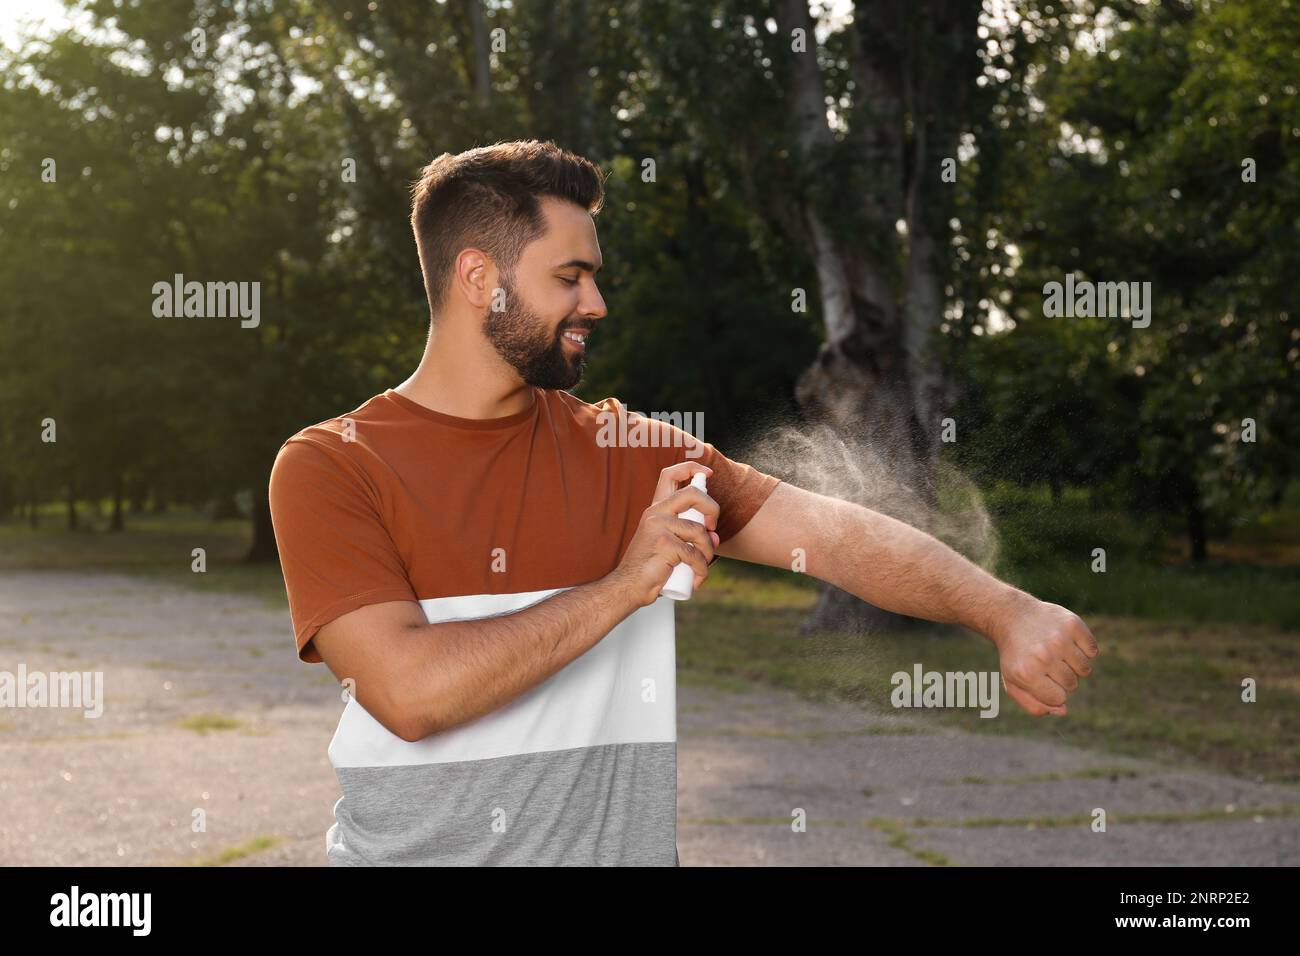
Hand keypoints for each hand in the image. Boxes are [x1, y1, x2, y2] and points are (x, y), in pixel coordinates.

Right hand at [608, 461, 720, 607]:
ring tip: (701, 567)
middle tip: (712, 529)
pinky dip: (701, 569)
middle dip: (712, 508)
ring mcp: (658, 527)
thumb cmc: (651, 567)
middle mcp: (655, 513)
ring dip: (708, 552)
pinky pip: (694, 554)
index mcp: (656, 509)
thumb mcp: (670, 543)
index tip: (707, 473)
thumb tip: (715, 536)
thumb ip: (690, 536)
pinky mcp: (664, 544)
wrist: (629, 587)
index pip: (669, 475)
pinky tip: (697, 579)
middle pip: (692, 493)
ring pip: (699, 531)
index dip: (690, 468)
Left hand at [988, 593, 1098, 716]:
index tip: (1041, 677)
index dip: (1053, 690)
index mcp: (1027, 674)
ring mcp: (1059, 639)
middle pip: (1073, 684)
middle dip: (1062, 677)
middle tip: (1046, 661)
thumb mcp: (1014, 682)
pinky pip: (1093, 651)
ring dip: (1074, 664)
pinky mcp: (1072, 624)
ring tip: (1056, 652)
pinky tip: (1067, 641)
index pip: (1059, 699)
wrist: (1013, 616)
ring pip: (1086, 669)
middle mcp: (1043, 657)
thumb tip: (1063, 710)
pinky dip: (1084, 649)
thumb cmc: (1016, 655)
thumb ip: (1033, 705)